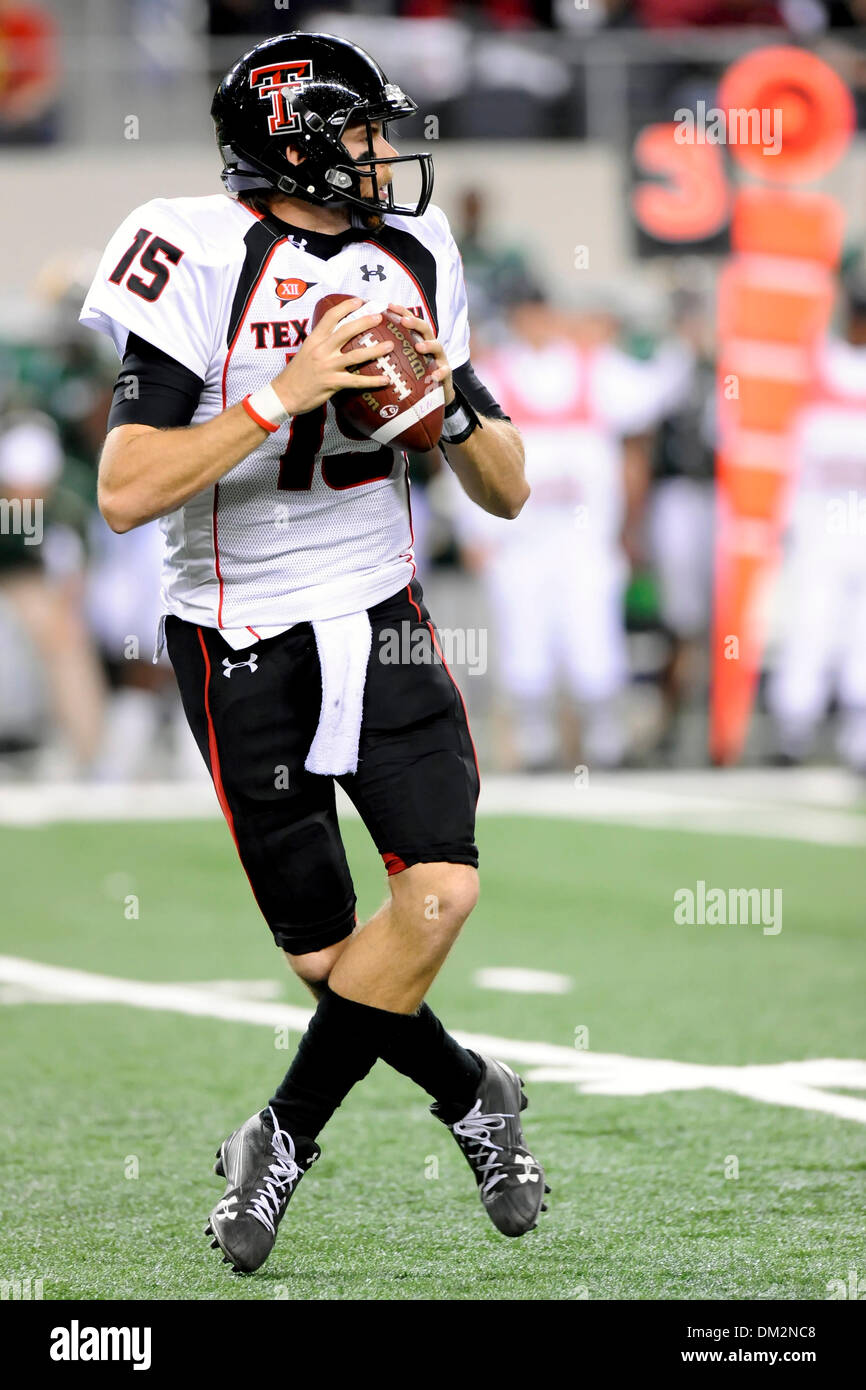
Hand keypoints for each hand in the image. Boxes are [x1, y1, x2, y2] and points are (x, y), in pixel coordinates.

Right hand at [272, 297, 393, 413]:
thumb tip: (336, 335)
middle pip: (346, 331)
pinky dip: (372, 381)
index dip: (346, 307)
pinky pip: (356, 381)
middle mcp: (321, 350)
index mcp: (314, 340)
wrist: (284, 394)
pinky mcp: (332, 383)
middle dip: (365, 322)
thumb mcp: (305, 351)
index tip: (360, 301)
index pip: (331, 317)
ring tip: (390, 346)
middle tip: (380, 317)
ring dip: (375, 350)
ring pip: (356, 355)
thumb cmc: (295, 374)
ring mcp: (327, 366)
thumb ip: (321, 343)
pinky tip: (385, 379)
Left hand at [387, 303, 453, 405]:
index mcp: (419, 339)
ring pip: (437, 347)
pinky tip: (434, 376)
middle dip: (415, 323)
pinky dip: (440, 373)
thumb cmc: (417, 374)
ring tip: (419, 347)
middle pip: (425, 329)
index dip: (402, 312)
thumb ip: (392, 351)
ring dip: (428, 345)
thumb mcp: (405, 360)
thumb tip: (366, 345)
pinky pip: (445, 372)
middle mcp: (431, 345)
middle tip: (404, 321)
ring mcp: (440, 358)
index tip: (389, 306)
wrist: (438, 391)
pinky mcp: (446, 373)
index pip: (411, 321)